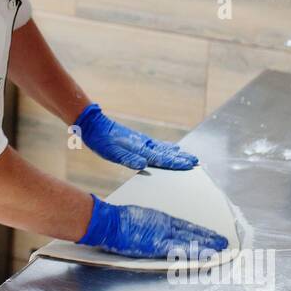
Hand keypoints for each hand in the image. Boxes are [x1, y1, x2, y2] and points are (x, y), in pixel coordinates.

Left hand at [73, 102, 197, 170]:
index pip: (161, 158)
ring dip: (176, 153)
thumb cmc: (102, 141)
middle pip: (166, 153)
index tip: (189, 165)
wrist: (95, 126)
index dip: (175, 162)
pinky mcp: (138, 140)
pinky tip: (170, 148)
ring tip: (188, 155)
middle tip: (196, 161)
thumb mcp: (112, 152)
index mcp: (139, 148)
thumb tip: (143, 164)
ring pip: (163, 148)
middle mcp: (144, 144)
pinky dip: (166, 148)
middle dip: (181, 158)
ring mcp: (142, 141)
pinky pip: (157, 145)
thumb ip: (127, 158)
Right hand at [78, 195, 228, 259]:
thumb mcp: (138, 220)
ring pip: (191, 240)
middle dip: (208, 238)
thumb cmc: (118, 221)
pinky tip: (208, 255)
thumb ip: (150, 226)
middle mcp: (165, 225)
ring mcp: (163, 235)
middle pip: (192, 232)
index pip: (185, 226)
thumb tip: (154, 230)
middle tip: (223, 242)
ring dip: (207, 245)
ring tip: (221, 248)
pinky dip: (196, 252)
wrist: (108, 222)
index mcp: (160, 219)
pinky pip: (183, 250)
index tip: (210, 235)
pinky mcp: (159, 244)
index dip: (199, 232)